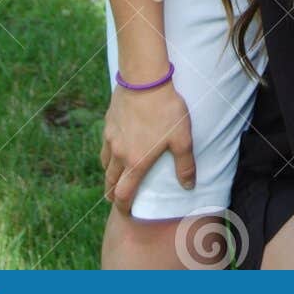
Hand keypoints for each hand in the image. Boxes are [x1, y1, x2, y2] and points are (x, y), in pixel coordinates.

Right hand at [100, 81, 195, 213]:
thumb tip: (188, 186)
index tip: (126, 213)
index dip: (123, 208)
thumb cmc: (166, 109)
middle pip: (110, 182)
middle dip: (113, 194)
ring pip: (105, 163)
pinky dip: (109, 153)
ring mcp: (111, 137)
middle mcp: (119, 153)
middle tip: (118, 199)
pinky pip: (105, 144)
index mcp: (136, 162)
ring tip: (117, 176)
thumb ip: (185, 164)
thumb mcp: (182, 138)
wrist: (144, 80)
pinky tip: (116, 147)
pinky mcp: (109, 121)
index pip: (123, 194)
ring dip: (110, 174)